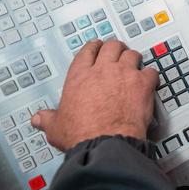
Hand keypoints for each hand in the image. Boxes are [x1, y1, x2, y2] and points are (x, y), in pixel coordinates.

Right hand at [32, 39, 156, 150]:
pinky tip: (149, 82)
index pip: (88, 51)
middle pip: (112, 46)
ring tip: (134, 65)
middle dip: (115, 49)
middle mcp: (103, 70)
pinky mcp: (143, 84)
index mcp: (80, 76)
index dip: (94, 48)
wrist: (105, 143)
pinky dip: (150, 76)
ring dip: (133, 59)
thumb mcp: (56, 127)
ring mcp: (124, 74)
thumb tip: (38, 119)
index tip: (97, 48)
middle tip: (118, 54)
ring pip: (132, 54)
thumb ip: (48, 119)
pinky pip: (151, 72)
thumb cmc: (81, 134)